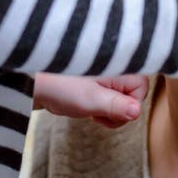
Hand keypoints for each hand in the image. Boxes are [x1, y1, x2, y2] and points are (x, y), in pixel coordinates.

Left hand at [33, 73, 148, 127]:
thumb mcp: (91, 99)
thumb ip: (116, 106)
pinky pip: (112, 101)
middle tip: (96, 107)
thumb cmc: (60, 87)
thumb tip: (137, 111)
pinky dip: (102, 108)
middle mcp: (118, 67)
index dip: (126, 105)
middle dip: (116, 110)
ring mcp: (110, 75)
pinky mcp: (101, 82)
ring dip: (108, 111)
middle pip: (134, 98)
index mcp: (120, 65)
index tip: (107, 106)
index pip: (142, 92)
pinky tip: (88, 105)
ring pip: (123, 102)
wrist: (34, 84)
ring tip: (89, 105)